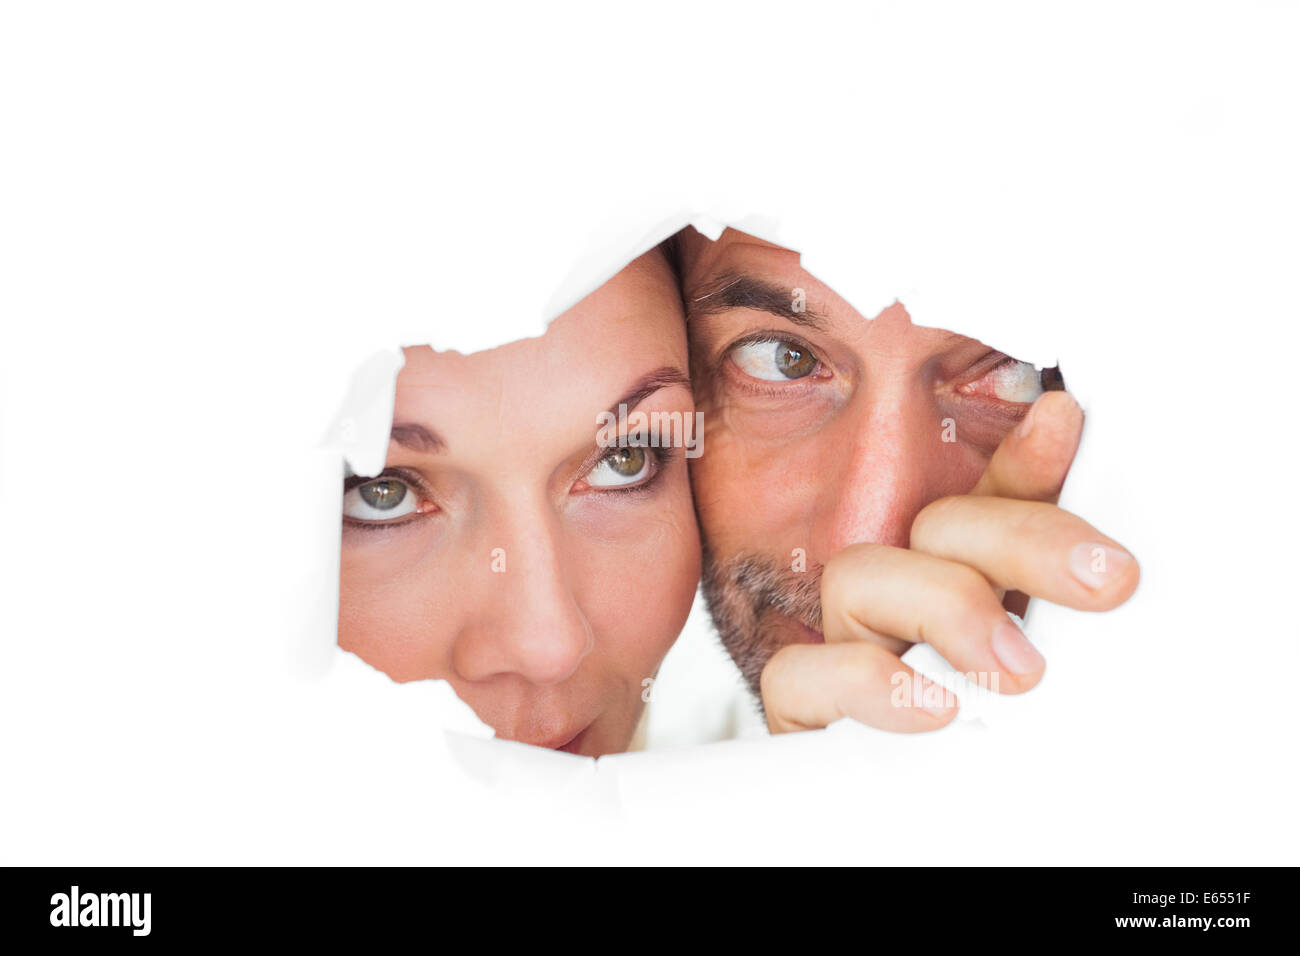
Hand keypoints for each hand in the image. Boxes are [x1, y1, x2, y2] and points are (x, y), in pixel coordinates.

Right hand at [760, 390, 1139, 732]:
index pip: (985, 496)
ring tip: (1015, 670)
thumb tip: (1070, 433)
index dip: (1026, 455)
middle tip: (1103, 586)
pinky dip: (870, 683)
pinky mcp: (803, 703)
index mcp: (958, 573)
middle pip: (934, 526)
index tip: (1070, 422)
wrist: (905, 830)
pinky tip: (933, 707)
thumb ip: (1046, 568)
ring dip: (945, 606)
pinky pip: (801, 672)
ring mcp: (846, 643)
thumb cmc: (978, 735)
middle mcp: (898, 594)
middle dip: (1019, 542)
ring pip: (861, 575)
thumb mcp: (1031, 654)